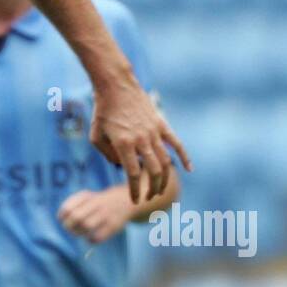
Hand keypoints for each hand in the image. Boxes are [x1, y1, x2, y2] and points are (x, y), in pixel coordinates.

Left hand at [57, 187, 130, 244]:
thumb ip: (72, 204)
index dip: (61, 216)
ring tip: (79, 233)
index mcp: (87, 196)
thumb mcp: (87, 197)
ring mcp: (106, 214)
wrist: (126, 200)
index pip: (68, 207)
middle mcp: (96, 203)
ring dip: (79, 233)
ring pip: (87, 225)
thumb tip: (60, 218)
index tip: (62, 219)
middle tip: (69, 228)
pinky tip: (89, 238)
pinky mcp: (113, 225)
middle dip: (68, 226)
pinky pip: (98, 236)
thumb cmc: (99, 202)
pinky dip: (90, 240)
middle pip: (76, 217)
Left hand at [90, 73, 190, 202]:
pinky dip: (184, 156)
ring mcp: (153, 131)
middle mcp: (141, 139)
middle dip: (152, 188)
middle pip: (153, 171)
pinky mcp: (161, 124)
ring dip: (164, 177)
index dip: (135, 190)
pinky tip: (190, 169)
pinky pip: (177, 143)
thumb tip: (122, 166)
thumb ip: (108, 155)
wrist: (116, 86)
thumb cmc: (103, 112)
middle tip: (148, 197)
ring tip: (160, 189)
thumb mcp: (96, 137)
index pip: (133, 175)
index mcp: (123, 144)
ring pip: (165, 160)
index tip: (135, 200)